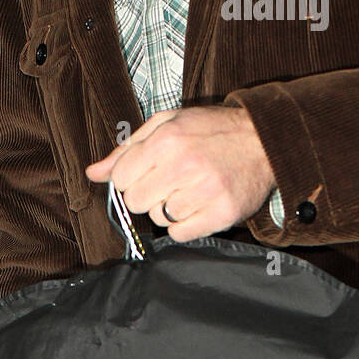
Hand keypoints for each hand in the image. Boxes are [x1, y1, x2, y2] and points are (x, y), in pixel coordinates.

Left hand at [85, 105, 276, 242]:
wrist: (264, 141)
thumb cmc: (212, 130)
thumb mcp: (168, 124)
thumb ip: (127, 149)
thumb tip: (93, 173)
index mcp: (167, 139)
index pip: (121, 178)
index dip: (131, 176)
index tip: (148, 171)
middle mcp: (185, 165)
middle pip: (136, 201)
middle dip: (148, 193)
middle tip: (170, 180)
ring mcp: (205, 192)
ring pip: (159, 219)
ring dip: (169, 208)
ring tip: (190, 188)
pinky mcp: (222, 214)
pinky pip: (180, 234)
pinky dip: (185, 224)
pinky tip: (199, 204)